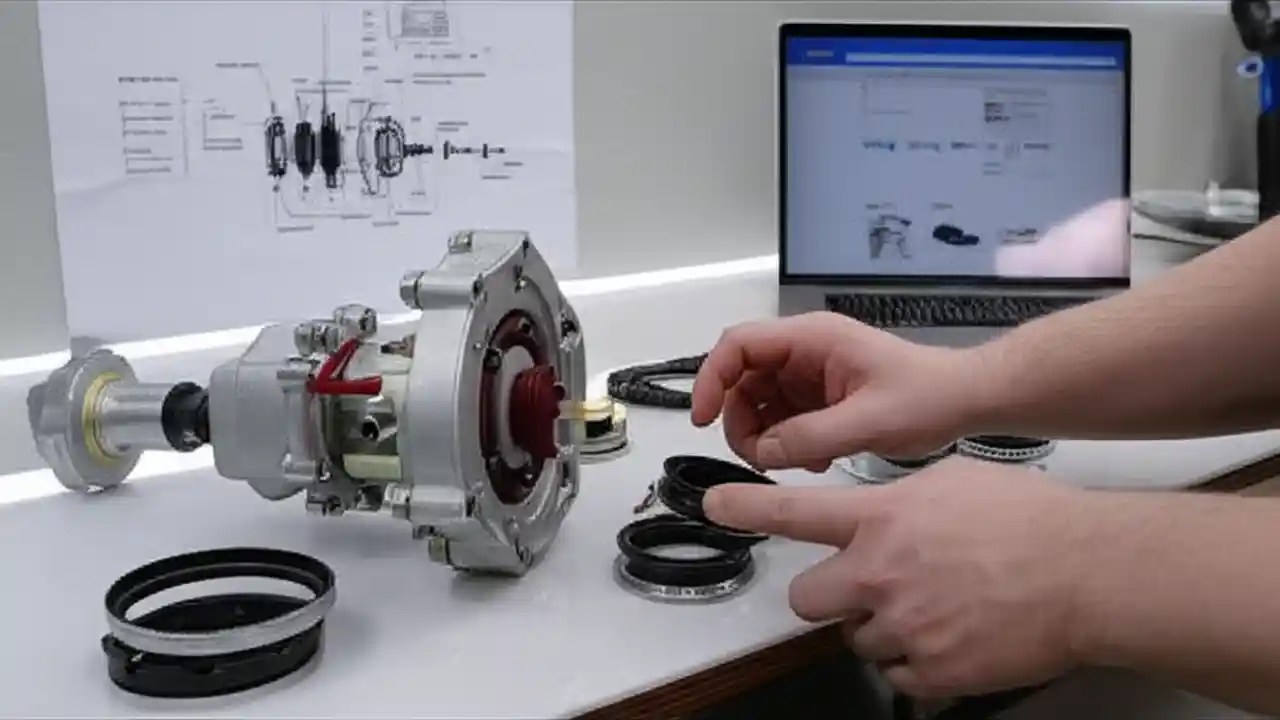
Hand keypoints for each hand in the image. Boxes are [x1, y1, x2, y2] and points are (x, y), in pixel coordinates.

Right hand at [691, 312, 986, 470]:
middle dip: (740, 420)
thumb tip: (761, 453)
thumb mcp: (867, 420)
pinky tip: (817, 461)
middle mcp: (804, 351)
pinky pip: (782, 418)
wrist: (967, 400)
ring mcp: (810, 374)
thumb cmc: (927, 397)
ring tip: (797, 463)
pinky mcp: (820, 396)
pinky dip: (787, 443)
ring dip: (765, 437)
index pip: (738, 345)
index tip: (703, 418)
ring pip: (758, 402)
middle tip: (759, 458)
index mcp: (812, 339)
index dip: (711, 378)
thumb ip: (809, 437)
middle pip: (741, 378)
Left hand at [703, 456, 1096, 697]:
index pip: (793, 513)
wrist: (1086, 572)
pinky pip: (898, 674)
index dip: (744, 508)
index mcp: (882, 520)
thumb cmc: (1030, 521)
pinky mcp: (931, 669)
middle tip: (867, 587)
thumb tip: (881, 510)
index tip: (714, 502)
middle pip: (807, 599)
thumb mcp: (952, 481)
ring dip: (882, 626)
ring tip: (934, 605)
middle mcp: (880, 574)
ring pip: (856, 638)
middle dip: (828, 596)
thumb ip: (899, 499)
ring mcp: (903, 626)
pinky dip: (918, 659)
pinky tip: (953, 633)